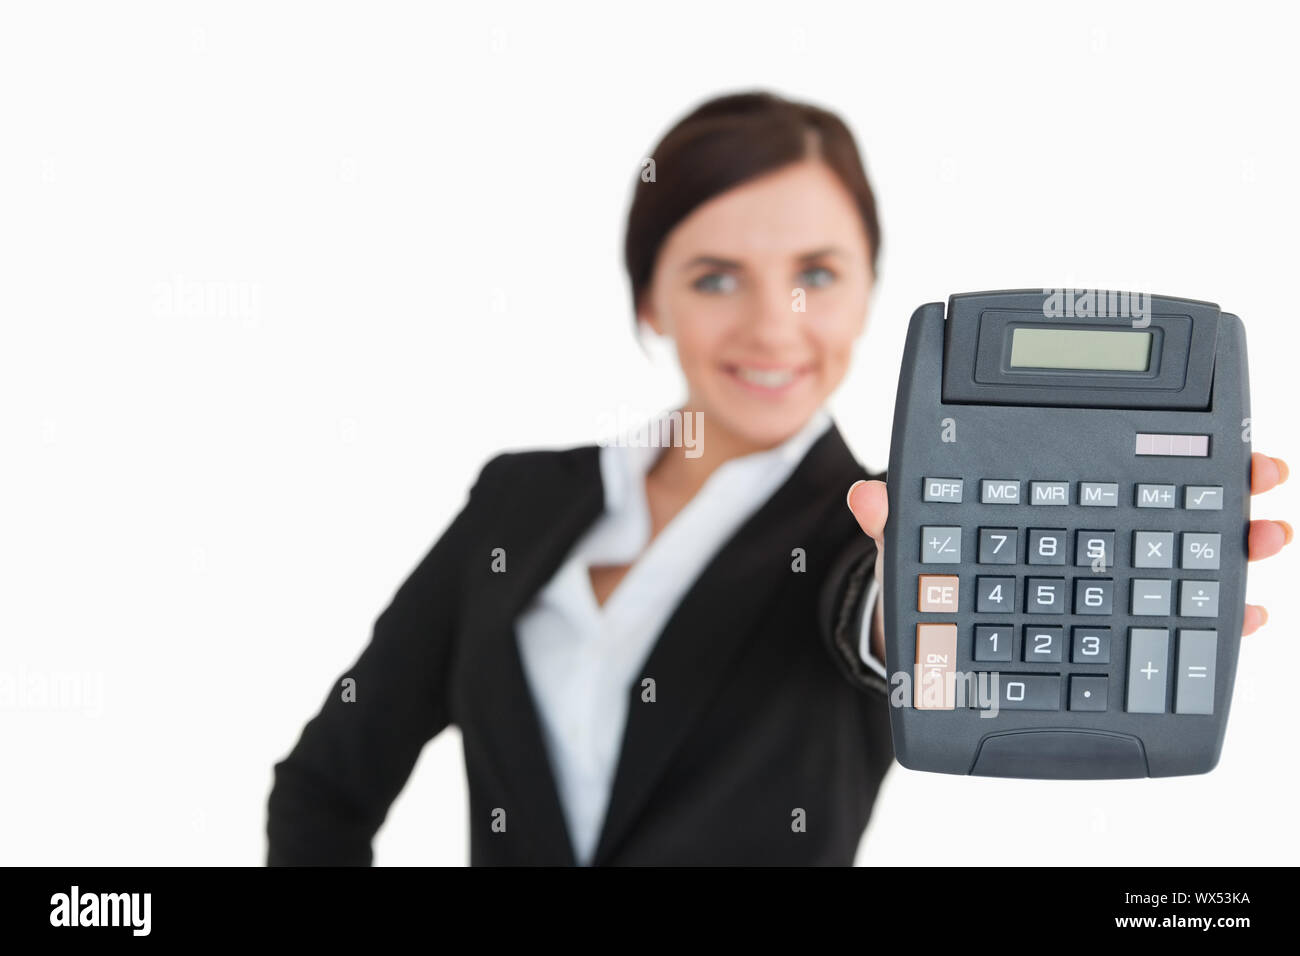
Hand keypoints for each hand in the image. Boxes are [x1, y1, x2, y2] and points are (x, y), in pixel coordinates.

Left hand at [846, 453, 1291, 665]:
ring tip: (1264, 537)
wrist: (937, 646)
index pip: (1116, 454)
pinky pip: (1175, 623)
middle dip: (1228, 484)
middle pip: (1172, 496)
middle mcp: (1098, 527)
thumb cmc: (937, 577)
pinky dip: (1216, 619)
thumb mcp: (918, 545)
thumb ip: (900, 519)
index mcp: (1055, 492)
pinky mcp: (1122, 630)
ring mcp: (1117, 577)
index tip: (1227, 437)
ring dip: (1235, 544)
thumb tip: (869, 499)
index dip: (1173, 437)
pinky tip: (1246, 618)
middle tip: (1261, 477)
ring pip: (1187, 555)